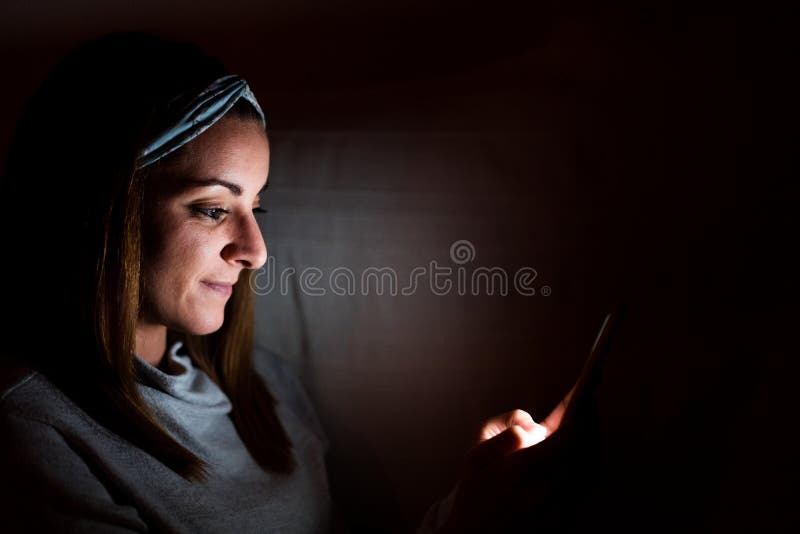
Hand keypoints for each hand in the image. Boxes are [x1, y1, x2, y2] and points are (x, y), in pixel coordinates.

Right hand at [437, 387, 597, 532]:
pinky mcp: (563, 524)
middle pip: (583, 452)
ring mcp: (557, 511)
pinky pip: (583, 491)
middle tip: (591, 406)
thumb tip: (531, 422)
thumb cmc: (474, 497)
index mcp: (522, 469)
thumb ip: (503, 432)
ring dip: (591, 447)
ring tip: (589, 426)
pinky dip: (587, 469)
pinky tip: (584, 456)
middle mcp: (544, 491)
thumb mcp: (475, 457)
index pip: (568, 438)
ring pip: (588, 471)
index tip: (588, 397)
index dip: (583, 417)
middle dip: (590, 427)